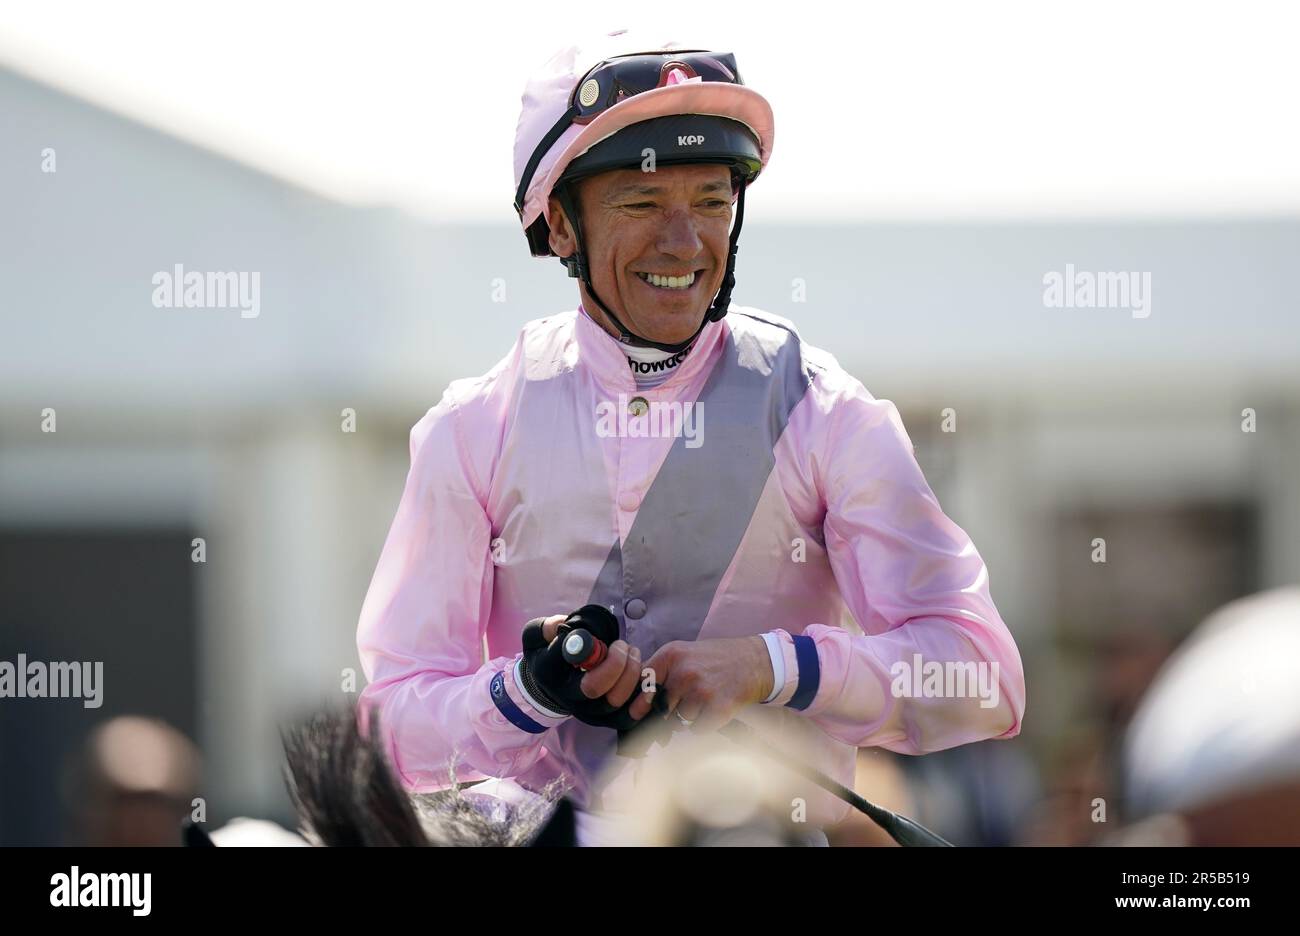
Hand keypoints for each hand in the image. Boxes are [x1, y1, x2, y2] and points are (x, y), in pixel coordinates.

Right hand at [537, 615, 643, 712]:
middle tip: (622, 645)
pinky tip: (643, 673)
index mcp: (550, 676)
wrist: (552, 687)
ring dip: (631, 674)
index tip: (595, 637)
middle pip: (594, 689)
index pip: (567, 662)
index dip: (587, 650)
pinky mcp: (606, 719)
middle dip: (615, 663)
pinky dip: (641, 696)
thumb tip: (564, 625)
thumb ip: (549, 628)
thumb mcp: (538, 636)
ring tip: (633, 652)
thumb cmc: (549, 654)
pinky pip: (628, 715)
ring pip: (615, 701)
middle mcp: (569, 698)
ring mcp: (588, 713)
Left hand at [627, 636, 773, 732]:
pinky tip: (714, 709)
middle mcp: (684, 672)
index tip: (636, 713)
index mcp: (671, 655)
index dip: (639, 702)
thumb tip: (636, 705)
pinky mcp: (718, 709)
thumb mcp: (685, 653)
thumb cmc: (716, 659)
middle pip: (660, 708)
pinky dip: (704, 725)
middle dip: (670, 710)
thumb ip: (660, 672)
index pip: (643, 685)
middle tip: (688, 699)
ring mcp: (701, 691)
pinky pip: (697, 730)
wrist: (756, 661)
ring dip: (689, 717)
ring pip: (679, 721)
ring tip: (705, 700)